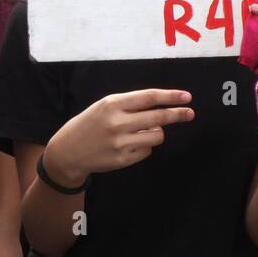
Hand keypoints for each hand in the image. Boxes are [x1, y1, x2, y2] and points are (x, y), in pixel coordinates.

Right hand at [45, 89, 194, 182]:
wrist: (67, 151)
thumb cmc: (89, 124)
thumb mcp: (104, 107)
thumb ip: (130, 105)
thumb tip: (162, 106)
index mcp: (112, 104)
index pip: (149, 98)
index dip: (171, 97)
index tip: (187, 97)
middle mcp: (117, 123)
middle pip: (158, 117)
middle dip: (177, 114)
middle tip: (189, 114)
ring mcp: (120, 143)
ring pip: (156, 136)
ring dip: (156, 133)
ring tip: (140, 133)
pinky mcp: (122, 159)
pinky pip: (147, 151)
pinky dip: (144, 147)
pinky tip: (128, 145)